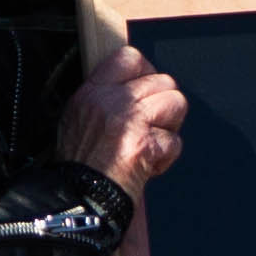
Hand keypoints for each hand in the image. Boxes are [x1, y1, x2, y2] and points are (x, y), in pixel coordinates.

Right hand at [62, 40, 187, 191]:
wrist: (79, 198)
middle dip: (164, 106)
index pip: (130, 57)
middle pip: (164, 81)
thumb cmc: (81, 166)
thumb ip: (107, 98)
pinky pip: (174, 141)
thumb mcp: (79, 119)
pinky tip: (146, 165)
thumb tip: (138, 88)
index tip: (147, 93)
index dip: (147, 73)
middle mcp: (111, 100)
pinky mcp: (144, 144)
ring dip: (169, 127)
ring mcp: (129, 120)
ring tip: (149, 143)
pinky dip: (165, 157)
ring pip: (176, 103)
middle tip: (149, 127)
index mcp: (93, 91)